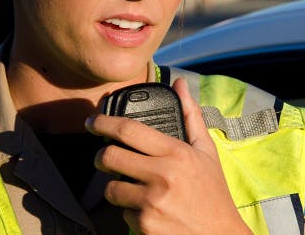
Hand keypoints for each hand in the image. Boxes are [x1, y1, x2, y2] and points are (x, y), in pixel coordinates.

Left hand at [86, 78, 252, 234]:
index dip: (104, 122)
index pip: (129, 130)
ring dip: (115, 186)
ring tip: (131, 187)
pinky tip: (147, 210)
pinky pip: (122, 212)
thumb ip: (190, 115)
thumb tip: (179, 84)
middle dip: (101, 156)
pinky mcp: (144, 225)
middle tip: (104, 157)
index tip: (92, 120)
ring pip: (111, 187)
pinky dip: (130, 210)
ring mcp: (151, 201)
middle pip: (110, 157)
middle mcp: (162, 175)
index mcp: (177, 152)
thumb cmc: (213, 192)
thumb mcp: (207, 151)